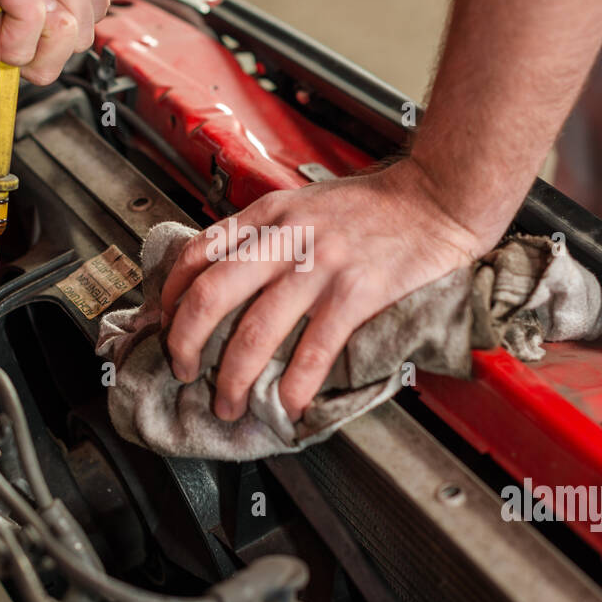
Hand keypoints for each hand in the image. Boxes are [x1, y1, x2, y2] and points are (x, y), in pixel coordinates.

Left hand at [160, 158, 500, 421]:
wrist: (437, 197)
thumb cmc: (375, 206)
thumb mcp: (305, 204)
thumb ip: (266, 234)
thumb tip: (225, 276)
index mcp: (269, 214)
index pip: (197, 253)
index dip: (171, 297)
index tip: (164, 325)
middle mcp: (288, 237)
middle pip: (213, 294)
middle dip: (187, 342)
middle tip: (184, 371)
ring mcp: (321, 264)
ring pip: (256, 329)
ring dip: (234, 376)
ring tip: (228, 403)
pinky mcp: (357, 291)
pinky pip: (315, 347)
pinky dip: (296, 383)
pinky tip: (288, 404)